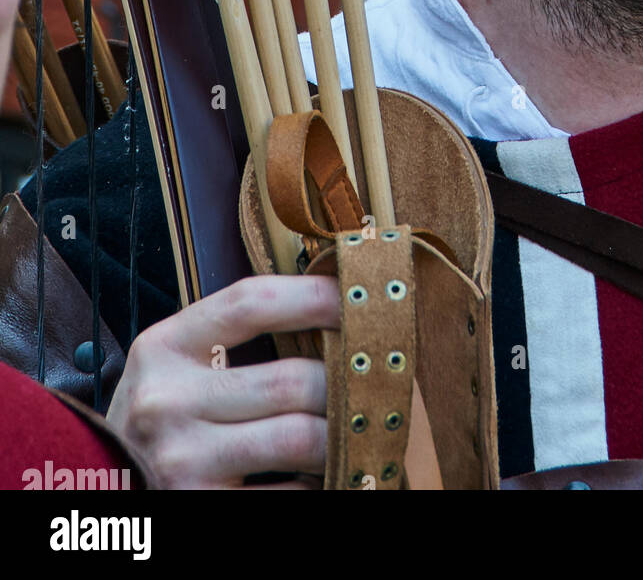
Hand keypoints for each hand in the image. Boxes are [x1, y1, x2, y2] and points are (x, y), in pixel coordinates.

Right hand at [107, 275, 339, 488]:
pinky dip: (319, 483)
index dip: (314, 295)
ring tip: (360, 423)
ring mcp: (183, 463)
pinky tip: (324, 472)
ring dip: (343, 432)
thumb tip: (334, 309)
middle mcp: (168, 402)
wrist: (102, 486)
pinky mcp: (202, 510)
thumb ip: (235, 334)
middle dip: (348, 379)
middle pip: (292, 379)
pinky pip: (290, 495)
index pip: (251, 302)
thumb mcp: (177, 362)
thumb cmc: (161, 415)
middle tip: (378, 378)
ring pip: (301, 437)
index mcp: (164, 347)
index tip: (357, 296)